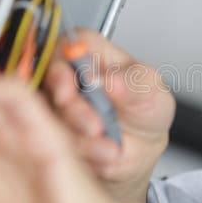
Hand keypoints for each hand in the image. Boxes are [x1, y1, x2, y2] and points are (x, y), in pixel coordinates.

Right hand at [44, 30, 174, 202]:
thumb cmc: (144, 109)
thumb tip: (108, 80)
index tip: (69, 90)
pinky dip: (83, 153)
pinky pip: (56, 144)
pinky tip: (104, 154)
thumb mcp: (151, 90)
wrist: (142, 148)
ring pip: (51, 119)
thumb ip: (134, 82)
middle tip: (95, 126)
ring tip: (110, 148)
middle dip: (73, 111)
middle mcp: (66, 77)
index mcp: (89, 53)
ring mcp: (54, 106)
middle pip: (50, 86)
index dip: (60, 69)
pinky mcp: (52, 134)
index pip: (63, 48)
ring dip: (80, 137)